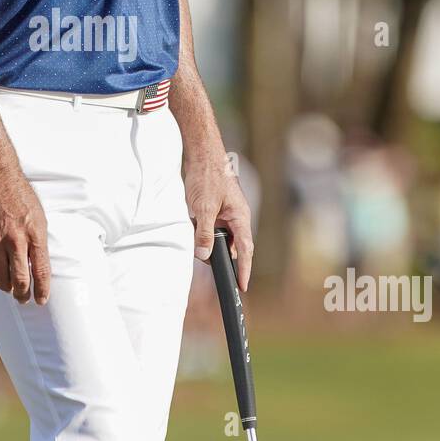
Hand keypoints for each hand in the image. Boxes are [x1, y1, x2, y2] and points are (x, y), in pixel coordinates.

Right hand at [0, 162, 50, 304]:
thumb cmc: (21, 197)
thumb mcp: (39, 218)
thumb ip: (39, 243)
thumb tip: (37, 267)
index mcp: (35, 234)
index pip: (41, 271)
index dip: (42, 290)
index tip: (41, 300)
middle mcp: (16, 240)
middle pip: (19, 279)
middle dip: (23, 294)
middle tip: (24, 298)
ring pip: (0, 278)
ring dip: (6, 288)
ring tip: (10, 288)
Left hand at [182, 148, 253, 290]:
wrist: (201, 153)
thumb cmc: (207, 176)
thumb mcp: (204, 208)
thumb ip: (204, 232)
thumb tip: (204, 255)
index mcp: (240, 217)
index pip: (245, 250)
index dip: (244, 270)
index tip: (242, 286)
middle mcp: (236, 217)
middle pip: (233, 246)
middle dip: (225, 260)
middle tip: (217, 273)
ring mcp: (226, 213)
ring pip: (221, 238)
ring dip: (211, 244)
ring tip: (200, 247)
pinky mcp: (215, 209)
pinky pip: (211, 228)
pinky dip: (203, 234)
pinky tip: (194, 232)